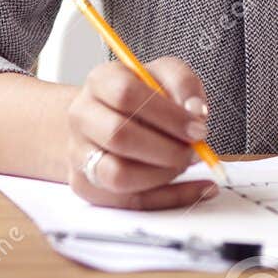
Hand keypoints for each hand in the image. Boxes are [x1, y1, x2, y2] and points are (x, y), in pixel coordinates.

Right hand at [65, 56, 218, 209]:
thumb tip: (195, 112)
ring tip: (183, 165)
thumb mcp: (164, 76)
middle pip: (118, 136)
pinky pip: (130, 201)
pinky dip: (170, 198)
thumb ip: (183, 84)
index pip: (126, 94)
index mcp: (100, 81)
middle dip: (167, 149)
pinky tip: (194, 188)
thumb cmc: (140, 98)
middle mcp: (82, 116)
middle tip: (193, 151)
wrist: (105, 119)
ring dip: (163, 175)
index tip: (197, 128)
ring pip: (118, 175)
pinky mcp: (88, 186)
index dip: (167, 115)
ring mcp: (80, 154)